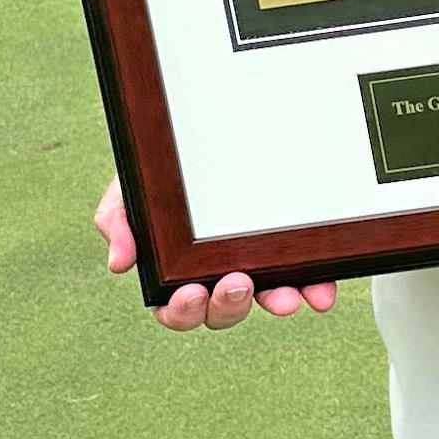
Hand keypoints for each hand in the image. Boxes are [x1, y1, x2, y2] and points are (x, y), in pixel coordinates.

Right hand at [94, 175, 335, 331]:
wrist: (203, 126)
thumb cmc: (160, 171)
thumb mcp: (131, 188)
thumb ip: (117, 220)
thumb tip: (119, 263)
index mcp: (175, 273)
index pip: (176, 308)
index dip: (182, 311)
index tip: (191, 292)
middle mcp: (216, 276)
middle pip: (221, 312)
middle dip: (229, 307)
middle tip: (237, 284)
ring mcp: (255, 266)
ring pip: (266, 299)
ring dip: (275, 302)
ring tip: (284, 296)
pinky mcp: (289, 253)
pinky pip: (304, 277)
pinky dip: (314, 288)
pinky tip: (321, 292)